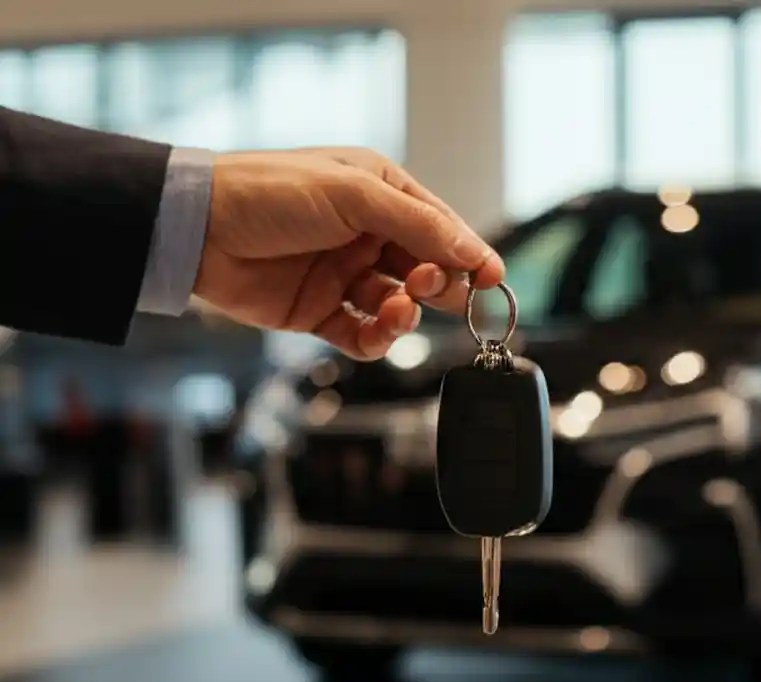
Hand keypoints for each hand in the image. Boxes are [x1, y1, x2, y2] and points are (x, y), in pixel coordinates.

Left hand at [193, 148, 504, 359]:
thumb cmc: (270, 192)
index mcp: (380, 193)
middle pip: (425, 270)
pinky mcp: (319, 311)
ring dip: (405, 313)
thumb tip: (472, 250)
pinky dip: (375, 339)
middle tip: (428, 289)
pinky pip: (362, 334)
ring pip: (398, 306)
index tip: (492, 280)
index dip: (469, 254)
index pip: (440, 228)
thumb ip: (419, 225)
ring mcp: (343, 274)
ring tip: (393, 309)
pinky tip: (374, 332)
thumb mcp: (355, 196)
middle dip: (437, 284)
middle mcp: (366, 234)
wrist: (196, 228)